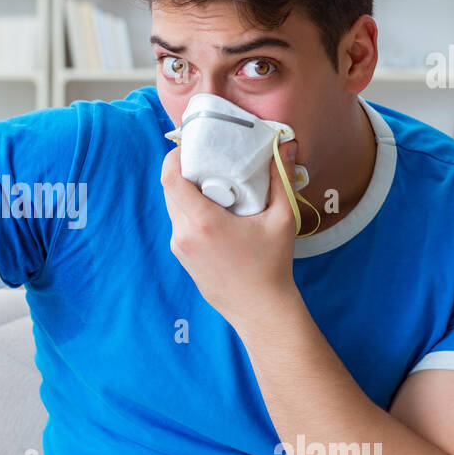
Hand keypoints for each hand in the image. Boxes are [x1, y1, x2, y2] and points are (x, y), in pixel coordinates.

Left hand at [160, 137, 301, 321]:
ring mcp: (179, 248)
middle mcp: (183, 234)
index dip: (174, 156)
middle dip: (184, 171)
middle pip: (169, 189)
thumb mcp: (282, 219)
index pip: (170, 178)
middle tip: (207, 161)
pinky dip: (190, 211)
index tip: (190, 146)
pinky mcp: (181, 257)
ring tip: (213, 185)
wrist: (260, 309)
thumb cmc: (272, 265)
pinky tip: (213, 211)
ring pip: (172, 207)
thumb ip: (280, 178)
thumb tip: (284, 145)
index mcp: (203, 222)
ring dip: (186, 192)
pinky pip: (179, 224)